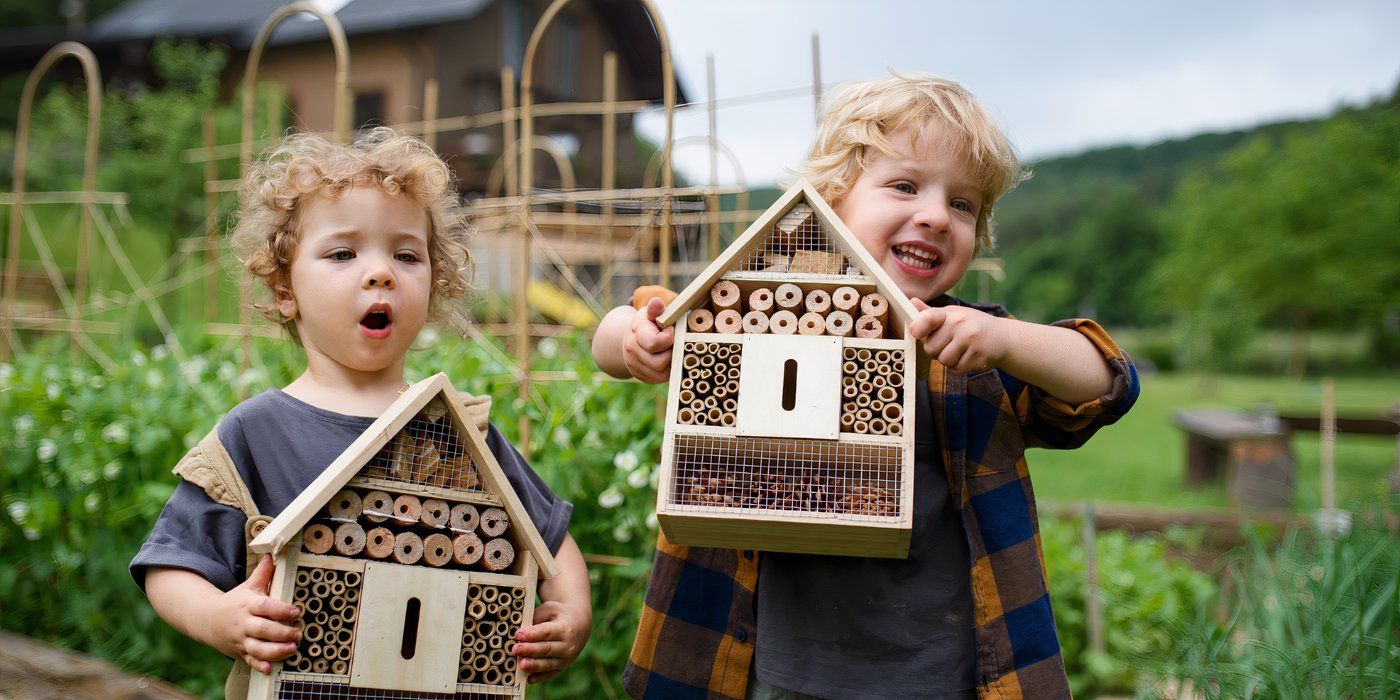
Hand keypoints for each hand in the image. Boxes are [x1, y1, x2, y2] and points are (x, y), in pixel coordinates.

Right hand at [211, 555, 301, 673]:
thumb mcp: (248, 586)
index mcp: (248, 605)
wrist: (205, 619)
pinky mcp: (239, 652)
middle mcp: (244, 623)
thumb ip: (264, 573)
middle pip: (263, 629)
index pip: (266, 607)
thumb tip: (274, 552)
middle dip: (282, 633)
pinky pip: (249, 661)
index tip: (297, 611)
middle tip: (298, 633)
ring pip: (258, 648)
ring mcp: (240, 639)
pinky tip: (270, 669)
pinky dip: (259, 666)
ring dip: (276, 651)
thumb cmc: (234, 601)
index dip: (281, 610)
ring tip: (292, 648)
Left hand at [511, 600, 590, 683]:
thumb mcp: (550, 610)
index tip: (518, 634)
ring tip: (521, 665)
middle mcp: (568, 645)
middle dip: (530, 650)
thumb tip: (519, 633)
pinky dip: (539, 677)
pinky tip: (529, 679)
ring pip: (548, 663)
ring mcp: (566, 658)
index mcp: (565, 628)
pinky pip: (550, 673)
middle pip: (546, 649)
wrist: (580, 625)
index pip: (547, 632)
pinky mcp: (562, 667)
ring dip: (534, 665)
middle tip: (515, 650)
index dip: (532, 634)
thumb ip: (536, 619)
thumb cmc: (560, 616)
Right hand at [622, 297, 674, 383]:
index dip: (668, 337)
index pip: (654, 343)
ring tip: (672, 350)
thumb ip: (655, 309)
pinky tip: (669, 359)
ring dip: (671, 363)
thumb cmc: (647, 324)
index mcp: (636, 334)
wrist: (632, 339)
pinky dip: (668, 370)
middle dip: (671, 352)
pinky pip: (660, 379)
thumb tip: (657, 302)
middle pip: (660, 362)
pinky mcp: (642, 377)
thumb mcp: (650, 313)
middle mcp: (632, 352)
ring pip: (662, 373)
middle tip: (674, 343)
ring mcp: (636, 367)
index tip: (670, 329)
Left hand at [908, 298, 1012, 373]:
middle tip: (949, 344)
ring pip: (943, 361)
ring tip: (960, 351)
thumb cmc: (972, 325)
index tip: (917, 333)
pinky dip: (958, 367)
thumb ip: (931, 313)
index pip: (927, 319)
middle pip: (930, 349)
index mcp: (951, 314)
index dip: (917, 328)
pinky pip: (956, 370)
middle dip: (936, 351)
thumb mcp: (954, 314)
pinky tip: (968, 357)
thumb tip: (912, 302)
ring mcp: (971, 341)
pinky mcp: (978, 357)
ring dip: (948, 361)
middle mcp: (960, 325)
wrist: (1004, 338)